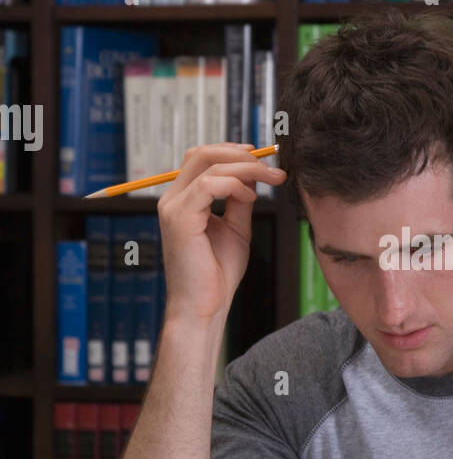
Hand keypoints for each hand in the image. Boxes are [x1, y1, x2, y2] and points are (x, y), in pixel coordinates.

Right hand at [157, 143, 285, 322]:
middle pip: (203, 153)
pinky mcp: (179, 218)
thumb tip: (252, 174)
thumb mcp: (236, 227)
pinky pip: (208, 184)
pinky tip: (251, 198)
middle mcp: (173, 199)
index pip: (202, 158)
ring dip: (246, 167)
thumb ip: (240, 199)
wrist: (204, 306)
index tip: (264, 160)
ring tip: (271, 180)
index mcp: (183, 200)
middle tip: (273, 167)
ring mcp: (173, 207)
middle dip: (242, 154)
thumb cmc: (217, 273)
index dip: (233, 151)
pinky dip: (234, 185)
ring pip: (208, 164)